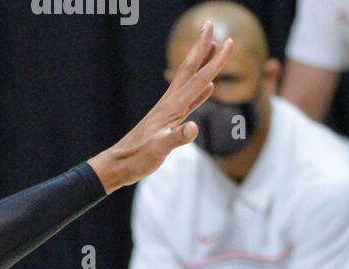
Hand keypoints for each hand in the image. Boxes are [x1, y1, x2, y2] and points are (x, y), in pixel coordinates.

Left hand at [89, 21, 234, 192]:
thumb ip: (176, 138)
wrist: (119, 165)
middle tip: (208, 24)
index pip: (200, 78)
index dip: (216, 60)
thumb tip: (194, 128)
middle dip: (201, 46)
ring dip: (202, 62)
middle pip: (190, 69)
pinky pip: (189, 100)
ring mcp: (169, 110)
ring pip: (189, 80)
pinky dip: (201, 91)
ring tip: (212, 47)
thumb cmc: (137, 158)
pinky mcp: (168, 120)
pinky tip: (209, 88)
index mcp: (172, 107)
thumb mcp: (158, 149)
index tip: (229, 40)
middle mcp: (170, 103)